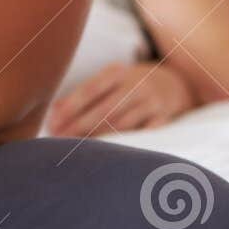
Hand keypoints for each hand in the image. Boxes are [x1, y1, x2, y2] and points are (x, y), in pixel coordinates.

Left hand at [45, 61, 196, 137]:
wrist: (175, 83)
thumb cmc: (129, 86)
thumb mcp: (108, 82)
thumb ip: (82, 96)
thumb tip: (53, 113)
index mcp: (118, 73)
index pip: (91, 89)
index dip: (71, 106)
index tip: (54, 122)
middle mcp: (136, 85)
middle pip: (106, 108)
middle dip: (81, 126)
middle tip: (61, 141)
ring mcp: (152, 102)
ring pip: (124, 124)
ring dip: (101, 138)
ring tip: (79, 151)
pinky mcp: (165, 118)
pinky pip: (146, 134)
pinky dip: (130, 144)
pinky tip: (113, 155)